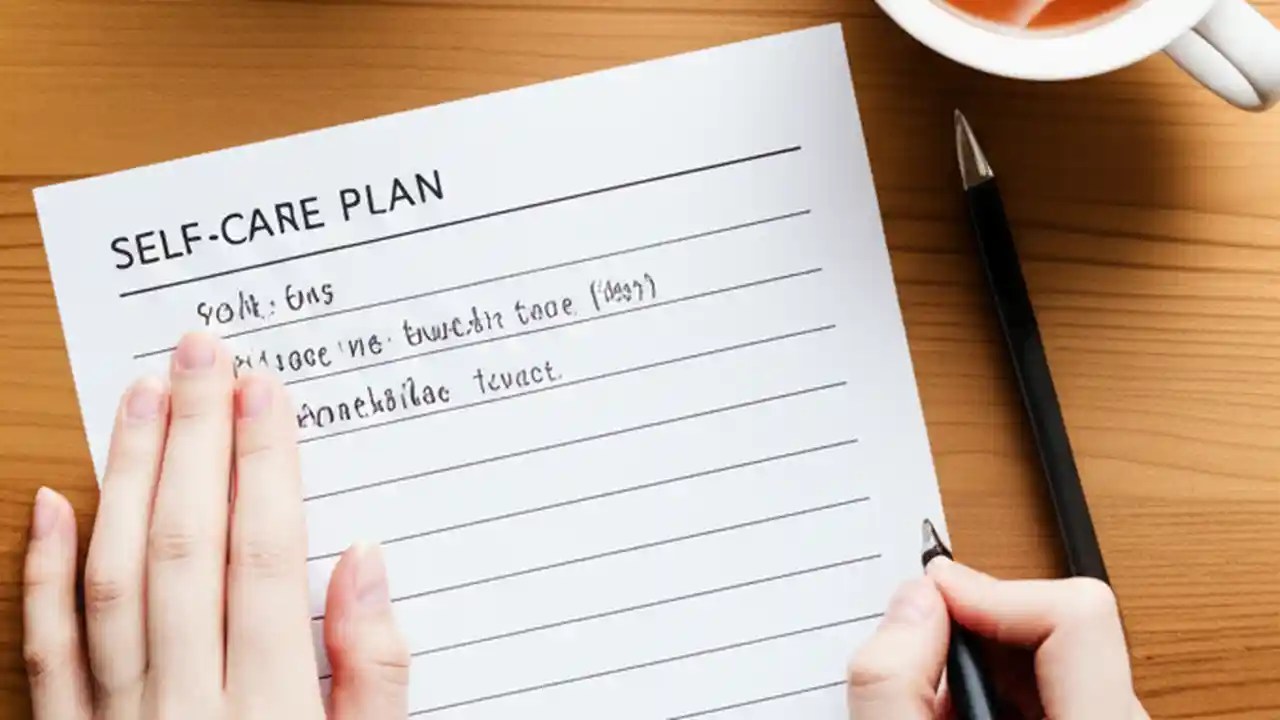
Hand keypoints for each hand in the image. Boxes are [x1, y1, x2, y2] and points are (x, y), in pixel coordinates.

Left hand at [22, 333, 409, 718]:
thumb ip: (374, 672)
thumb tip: (365, 561)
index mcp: (270, 707)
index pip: (264, 557)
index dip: (264, 464)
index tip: (263, 391)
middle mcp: (187, 704)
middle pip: (188, 546)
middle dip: (196, 438)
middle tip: (201, 355)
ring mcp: (121, 719)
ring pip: (116, 578)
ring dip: (129, 476)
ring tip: (143, 395)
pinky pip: (47, 647)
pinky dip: (43, 571)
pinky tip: (52, 501)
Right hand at [847, 558, 1149, 719]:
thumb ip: (892, 681)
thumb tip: (913, 602)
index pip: (1076, 614)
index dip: (992, 589)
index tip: (934, 592)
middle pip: (1061, 620)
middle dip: (978, 626)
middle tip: (921, 661)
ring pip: (1056, 649)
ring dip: (985, 658)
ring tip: (938, 704)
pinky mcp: (1092, 718)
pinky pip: (1056, 676)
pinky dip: (999, 684)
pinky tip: (962, 715)